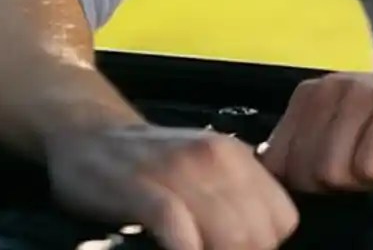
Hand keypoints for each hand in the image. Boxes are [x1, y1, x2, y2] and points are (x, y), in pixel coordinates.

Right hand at [42, 123, 298, 249]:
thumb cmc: (150, 161)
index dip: (265, 245)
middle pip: (259, 236)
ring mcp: (178, 172)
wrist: (88, 134)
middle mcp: (215, 159)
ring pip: (230, 237)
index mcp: (237, 155)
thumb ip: (236, 194)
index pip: (284, 219)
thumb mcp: (205, 166)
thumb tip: (262, 238)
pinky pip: (180, 233)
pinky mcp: (143, 189)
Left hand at [258, 69, 372, 192]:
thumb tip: (274, 180)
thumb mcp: (346, 132)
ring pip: (336, 174)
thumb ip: (309, 149)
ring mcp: (361, 94)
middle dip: (344, 182)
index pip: (277, 162)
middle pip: (307, 174)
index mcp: (308, 97)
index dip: (311, 182)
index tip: (349, 164)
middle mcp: (328, 89)